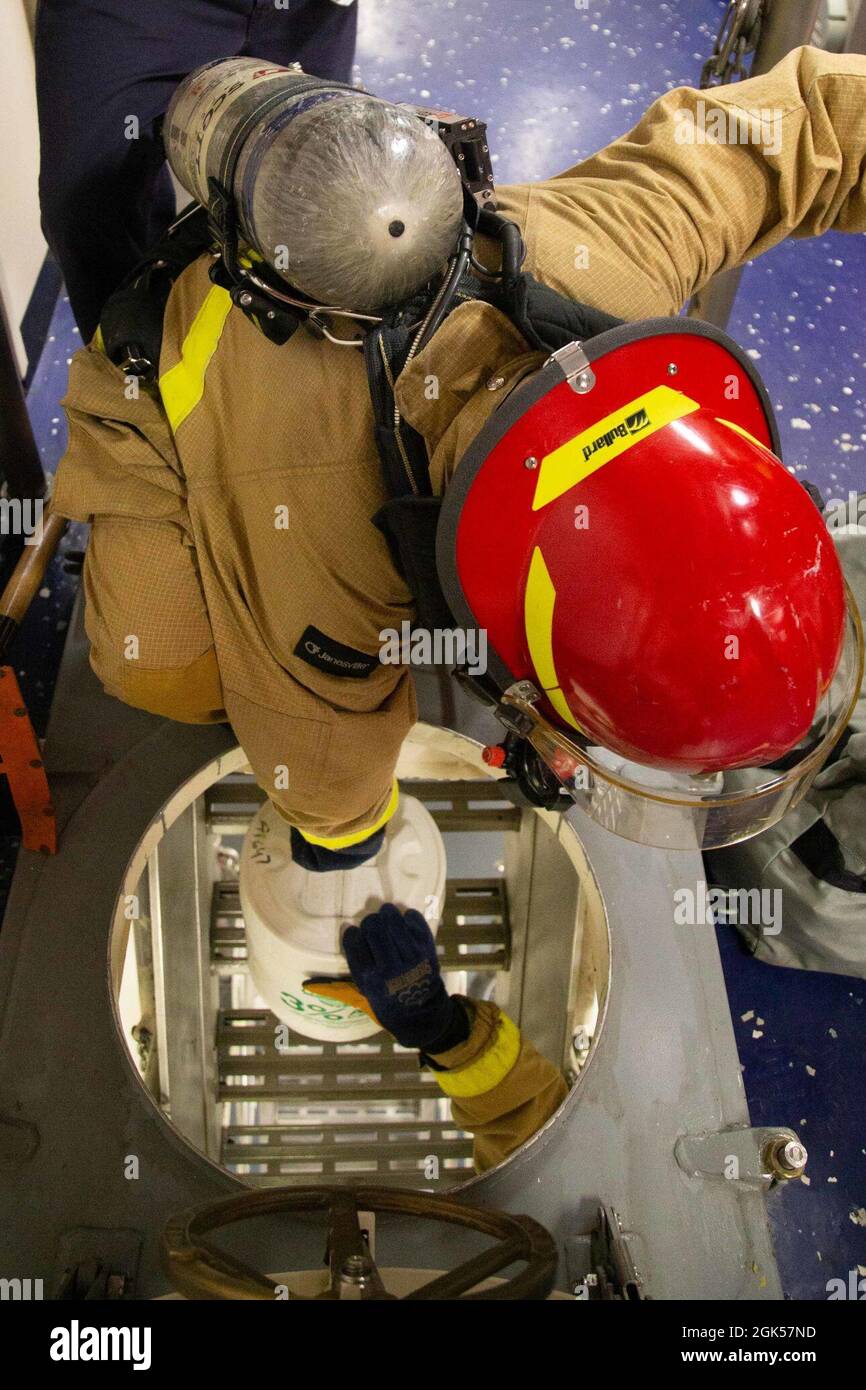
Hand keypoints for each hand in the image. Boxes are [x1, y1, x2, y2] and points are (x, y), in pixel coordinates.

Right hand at [304, 902, 462, 1050]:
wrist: (422, 1015)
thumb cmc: (387, 1005)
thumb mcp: (362, 996)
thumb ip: (342, 981)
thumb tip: (312, 974)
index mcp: (369, 979)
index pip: (353, 942)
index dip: (352, 933)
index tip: (353, 932)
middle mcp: (389, 968)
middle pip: (374, 928)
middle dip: (370, 922)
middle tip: (372, 924)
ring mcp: (411, 958)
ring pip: (394, 921)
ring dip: (388, 913)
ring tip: (387, 913)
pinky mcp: (427, 951)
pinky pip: (415, 923)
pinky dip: (409, 917)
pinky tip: (405, 920)